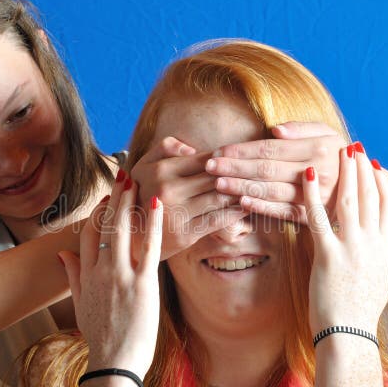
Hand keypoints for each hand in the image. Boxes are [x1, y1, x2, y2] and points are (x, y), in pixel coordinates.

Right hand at [58, 174, 162, 379]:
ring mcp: (121, 276)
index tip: (107, 197)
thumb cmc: (101, 337)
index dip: (97, 212)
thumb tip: (62, 255)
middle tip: (124, 175)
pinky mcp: (143, 284)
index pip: (87, 234)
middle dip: (115, 197)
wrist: (115, 364)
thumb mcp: (81, 305)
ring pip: (123, 230)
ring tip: (136, 180)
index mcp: (87, 276)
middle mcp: (102, 271)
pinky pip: (149, 247)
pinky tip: (156, 204)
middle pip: (105, 225)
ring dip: (129, 202)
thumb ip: (74, 277)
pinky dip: (152, 223)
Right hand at [131, 136, 247, 259]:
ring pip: (219, 197)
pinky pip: (217, 220)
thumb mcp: (143, 167)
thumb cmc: (139, 197)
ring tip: (257, 186)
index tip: (242, 157)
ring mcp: (177, 213)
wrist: (128, 238)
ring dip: (241, 191)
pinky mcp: (186, 235)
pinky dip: (235, 212)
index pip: (204, 159)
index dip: (226, 158)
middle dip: (238, 173)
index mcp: (160, 170)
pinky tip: (247, 207)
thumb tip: (192, 149)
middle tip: (259, 170)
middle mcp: (168, 190)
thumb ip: (164, 148)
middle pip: (215, 177)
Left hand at [204, 121, 346, 223]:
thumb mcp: (329, 134)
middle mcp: (316, 172)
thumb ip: (301, 129)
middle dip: (234, 167)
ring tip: (218, 184)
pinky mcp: (314, 216)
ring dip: (242, 187)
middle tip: (209, 166)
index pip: (270, 149)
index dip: (242, 150)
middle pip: (266, 169)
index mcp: (318, 148)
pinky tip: (242, 203)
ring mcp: (315, 196)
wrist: (368, 191)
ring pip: (271, 191)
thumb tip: (274, 130)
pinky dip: (262, 207)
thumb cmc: (340, 156)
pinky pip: (284, 211)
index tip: (219, 150)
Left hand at [302, 146, 387, 333]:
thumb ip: (379, 262)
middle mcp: (372, 245)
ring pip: (350, 201)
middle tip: (356, 148)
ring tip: (339, 151)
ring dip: (344, 173)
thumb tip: (381, 250)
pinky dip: (313, 194)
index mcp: (384, 252)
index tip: (376, 166)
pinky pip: (319, 218)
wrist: (350, 336)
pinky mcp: (329, 256)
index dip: (383, 185)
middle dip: (363, 170)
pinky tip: (308, 176)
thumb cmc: (358, 316)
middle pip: (371, 198)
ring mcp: (352, 249)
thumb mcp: (378, 284)